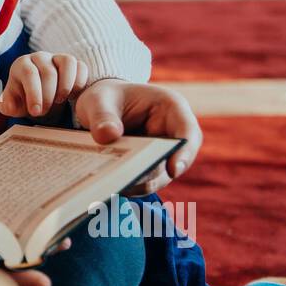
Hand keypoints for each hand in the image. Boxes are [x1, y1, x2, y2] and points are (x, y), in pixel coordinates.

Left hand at [0, 51, 88, 120]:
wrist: (39, 97)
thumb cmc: (24, 99)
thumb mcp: (13, 105)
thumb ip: (7, 106)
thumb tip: (9, 106)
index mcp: (22, 65)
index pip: (29, 74)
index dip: (34, 94)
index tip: (36, 112)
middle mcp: (39, 57)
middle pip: (48, 72)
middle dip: (48, 96)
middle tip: (45, 112)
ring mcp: (57, 57)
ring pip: (67, 62)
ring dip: (66, 86)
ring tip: (60, 101)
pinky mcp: (73, 63)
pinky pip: (81, 66)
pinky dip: (79, 82)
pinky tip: (73, 96)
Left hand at [72, 79, 203, 194]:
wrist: (99, 109)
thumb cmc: (105, 98)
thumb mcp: (98, 100)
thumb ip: (102, 115)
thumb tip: (108, 135)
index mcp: (170, 108)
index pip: (187, 131)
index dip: (185, 152)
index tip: (174, 170)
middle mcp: (172, 133)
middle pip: (175, 161)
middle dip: (152, 173)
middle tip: (128, 182)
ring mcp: (163, 154)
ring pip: (159, 177)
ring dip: (138, 183)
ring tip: (112, 186)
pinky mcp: (150, 169)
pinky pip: (144, 183)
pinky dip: (129, 186)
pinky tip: (110, 187)